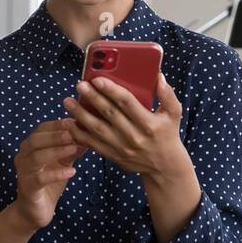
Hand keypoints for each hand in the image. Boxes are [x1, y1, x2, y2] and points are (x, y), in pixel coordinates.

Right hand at [11, 120, 81, 232]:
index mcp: (30, 147)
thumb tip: (89, 132)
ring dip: (55, 151)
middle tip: (73, 132)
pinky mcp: (28, 188)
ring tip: (73, 148)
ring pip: (36, 158)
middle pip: (35, 140)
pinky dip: (56, 174)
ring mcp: (24, 173)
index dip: (56, 124)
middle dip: (54, 135)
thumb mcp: (63, 162)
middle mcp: (23, 157)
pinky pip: (40, 178)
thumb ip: (72, 148)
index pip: (41, 129)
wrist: (34, 211)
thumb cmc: (49, 182)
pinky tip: (71, 171)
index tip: (74, 120)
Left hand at [61, 72, 192, 183]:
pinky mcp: (112, 155)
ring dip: (79, 114)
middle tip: (79, 85)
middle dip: (92, 98)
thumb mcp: (173, 114)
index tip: (97, 79)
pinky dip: (78, 134)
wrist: (164, 166)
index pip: (127, 103)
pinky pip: (92, 144)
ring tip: (68, 101)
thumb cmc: (167, 134)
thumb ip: (167, 95)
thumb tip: (158, 76)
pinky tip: (68, 122)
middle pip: (109, 113)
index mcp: (149, 123)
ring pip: (96, 129)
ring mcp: (121, 147)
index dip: (111, 90)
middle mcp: (134, 136)